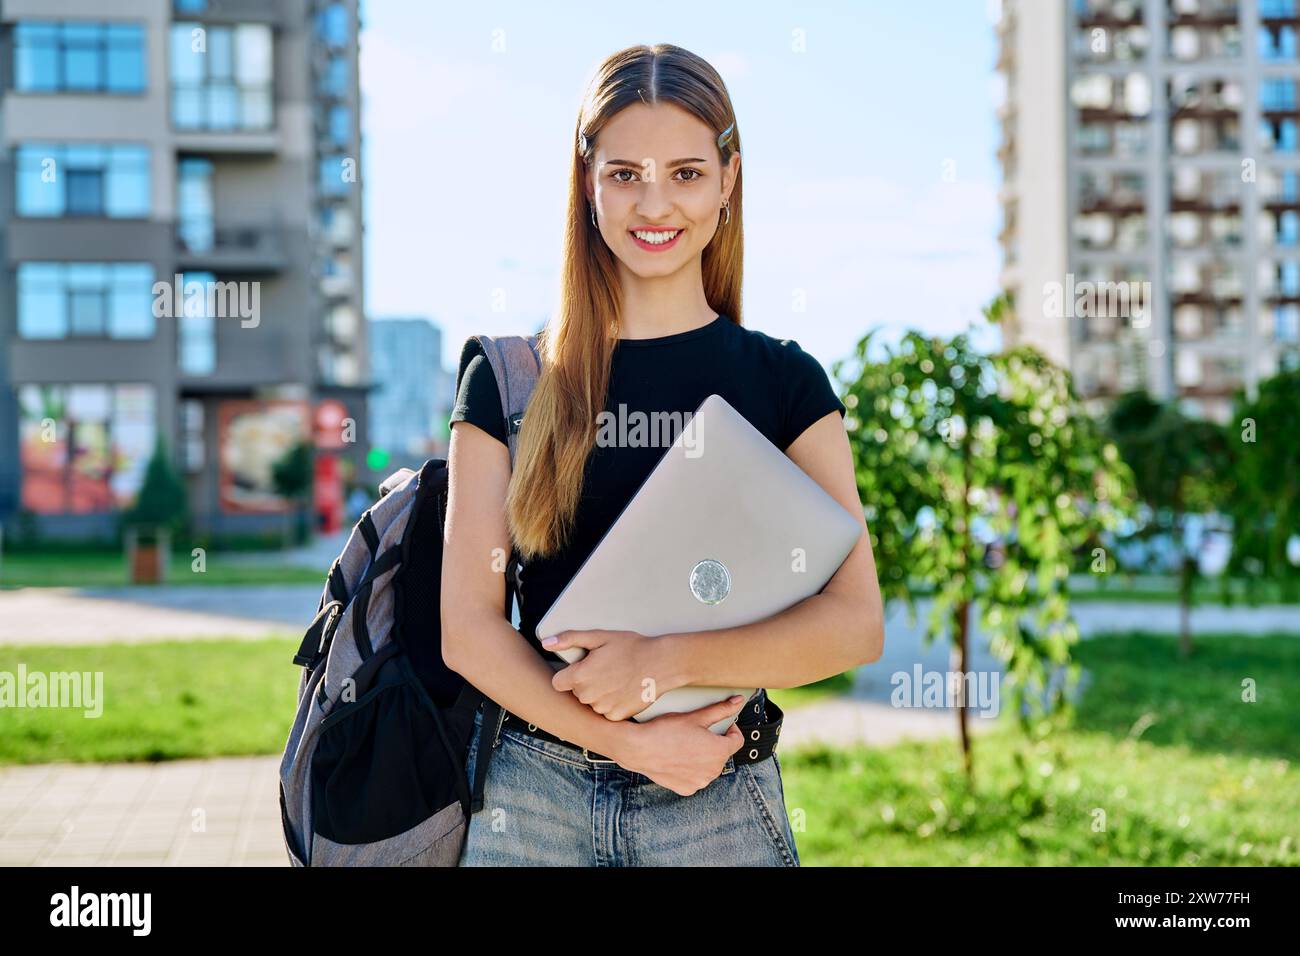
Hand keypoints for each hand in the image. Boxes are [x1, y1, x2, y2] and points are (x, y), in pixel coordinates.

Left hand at [546, 628, 673, 720]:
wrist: (661, 663)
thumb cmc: (631, 647)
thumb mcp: (600, 637)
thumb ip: (569, 639)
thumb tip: (546, 643)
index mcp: (580, 676)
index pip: (558, 682)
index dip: (569, 674)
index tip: (583, 667)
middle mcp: (588, 696)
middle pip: (576, 692)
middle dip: (585, 683)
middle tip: (606, 669)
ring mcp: (602, 708)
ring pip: (591, 703)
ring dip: (598, 694)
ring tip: (617, 678)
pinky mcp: (616, 717)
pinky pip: (605, 712)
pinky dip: (612, 704)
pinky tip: (623, 690)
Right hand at [612, 695, 747, 795]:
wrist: (638, 748)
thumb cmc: (666, 730)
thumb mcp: (696, 716)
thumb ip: (721, 709)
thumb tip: (738, 702)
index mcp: (719, 751)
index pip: (737, 741)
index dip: (731, 729)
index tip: (722, 724)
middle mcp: (713, 771)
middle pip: (722, 754)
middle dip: (715, 742)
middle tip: (698, 732)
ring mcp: (699, 782)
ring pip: (709, 766)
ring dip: (703, 757)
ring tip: (686, 744)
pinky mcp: (686, 789)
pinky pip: (695, 777)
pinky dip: (691, 769)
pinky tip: (678, 758)